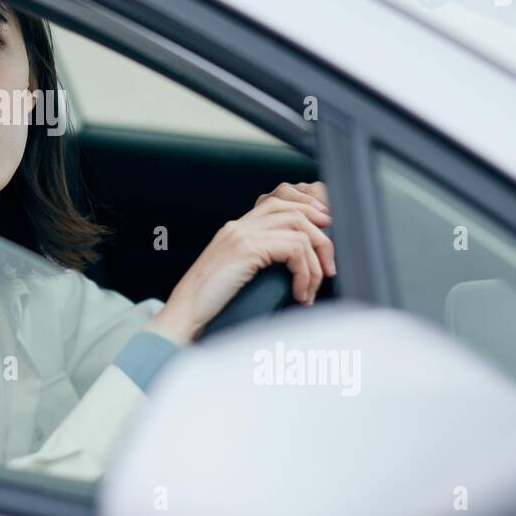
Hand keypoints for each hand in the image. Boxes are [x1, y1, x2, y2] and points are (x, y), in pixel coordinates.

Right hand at [154, 181, 336, 341]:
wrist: (185, 312)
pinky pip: (294, 249)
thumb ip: (259, 261)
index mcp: (236, 229)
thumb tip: (294, 265)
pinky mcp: (248, 249)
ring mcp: (243, 234)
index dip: (308, 212)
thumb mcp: (236, 274)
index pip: (279, 202)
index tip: (326, 234)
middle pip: (295, 210)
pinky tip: (301, 293)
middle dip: (322, 236)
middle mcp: (240, 226)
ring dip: (316, 262)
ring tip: (313, 288)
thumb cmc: (209, 303)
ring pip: (300, 229)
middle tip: (330, 265)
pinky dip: (305, 272)